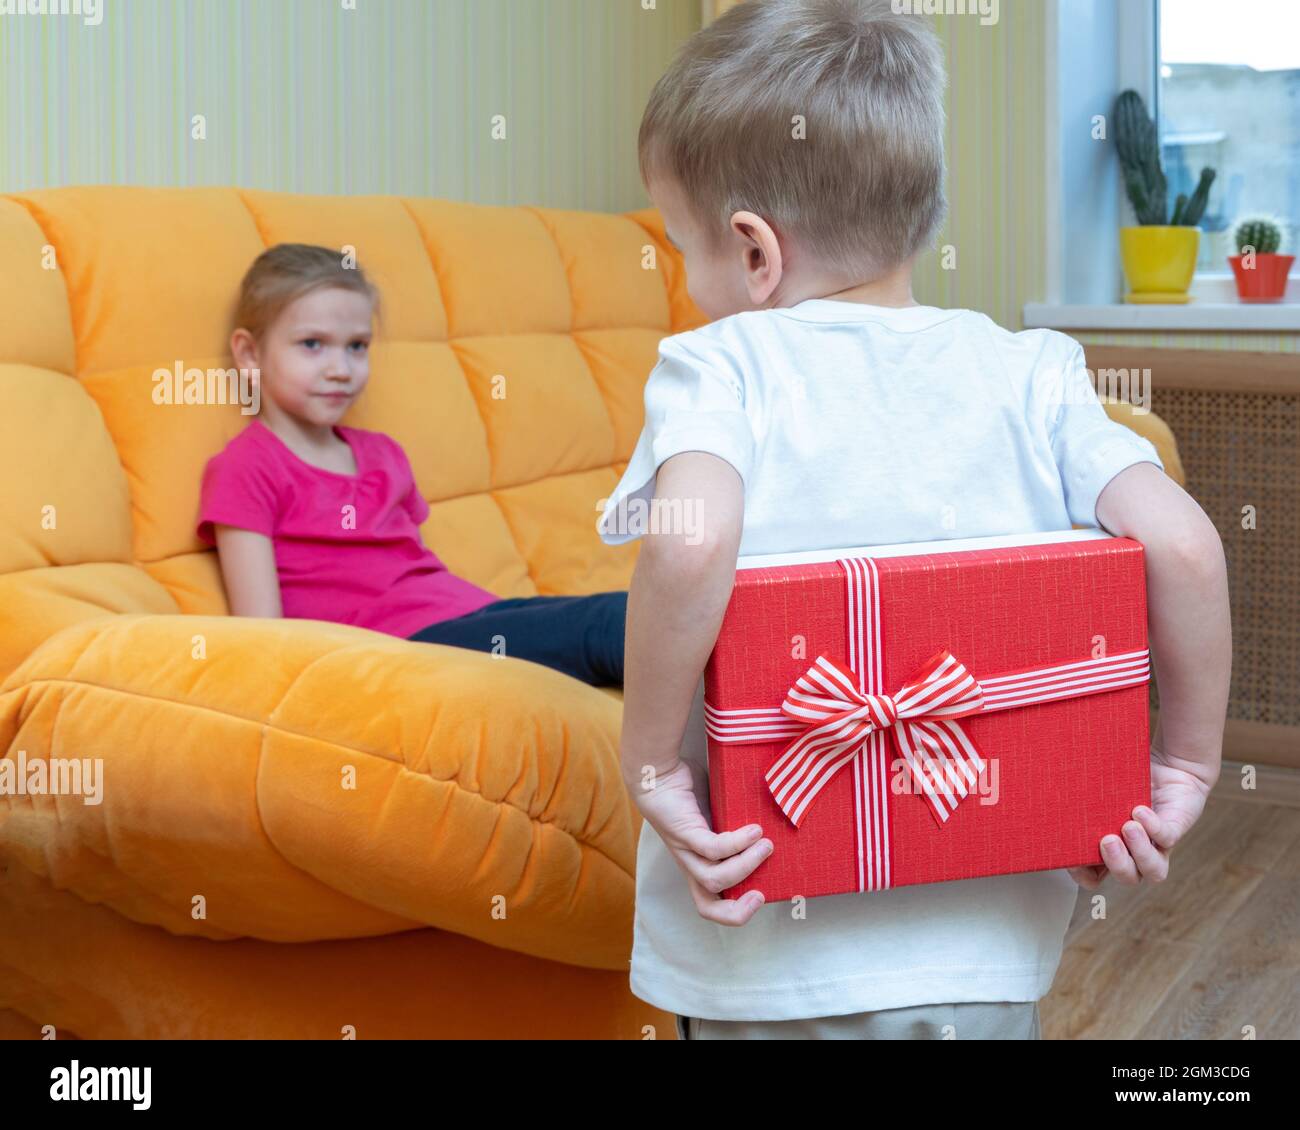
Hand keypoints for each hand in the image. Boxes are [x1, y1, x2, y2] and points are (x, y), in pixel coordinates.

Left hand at [627, 756, 773, 925]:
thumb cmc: (690, 792)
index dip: (735, 913)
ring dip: (746, 867)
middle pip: (706, 905)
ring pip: (713, 879)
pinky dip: (737, 843)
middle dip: (737, 911)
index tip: (761, 897)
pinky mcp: (684, 832)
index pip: (710, 904)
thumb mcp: (722, 815)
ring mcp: (685, 850)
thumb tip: (779, 826)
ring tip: (767, 845)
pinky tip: (754, 830)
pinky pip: (712, 848)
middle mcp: (690, 863)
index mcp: (699, 864)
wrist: (659, 771)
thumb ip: (742, 824)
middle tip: (762, 895)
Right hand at [1068, 740, 1213, 889]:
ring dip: (1139, 853)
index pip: (1095, 875)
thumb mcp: (1098, 789)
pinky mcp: (1177, 826)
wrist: (1171, 763)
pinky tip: (1140, 810)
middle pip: (1128, 877)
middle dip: (1117, 865)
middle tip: (1106, 841)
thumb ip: (1078, 795)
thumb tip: (1044, 785)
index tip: (1073, 859)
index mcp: (1111, 847)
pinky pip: (1168, 837)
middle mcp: (1135, 850)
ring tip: (1128, 827)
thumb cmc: (1127, 776)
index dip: (1083, 874)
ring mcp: (1158, 842)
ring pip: (1154, 870)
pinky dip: (1154, 827)